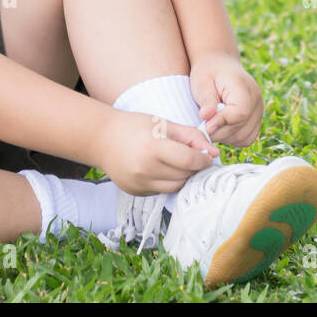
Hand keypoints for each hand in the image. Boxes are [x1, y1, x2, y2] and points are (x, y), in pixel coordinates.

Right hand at [91, 110, 214, 195]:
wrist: (101, 139)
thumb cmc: (135, 126)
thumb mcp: (164, 124)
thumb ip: (191, 136)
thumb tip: (214, 152)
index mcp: (153, 147)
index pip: (189, 160)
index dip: (203, 159)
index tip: (208, 156)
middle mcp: (145, 169)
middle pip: (184, 175)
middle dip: (193, 167)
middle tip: (190, 156)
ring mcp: (139, 183)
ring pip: (176, 187)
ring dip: (182, 176)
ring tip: (176, 162)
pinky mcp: (136, 192)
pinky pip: (162, 191)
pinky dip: (167, 182)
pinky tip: (159, 168)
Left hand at [189, 54, 262, 147]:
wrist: (219, 66)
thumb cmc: (208, 72)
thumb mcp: (202, 82)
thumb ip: (207, 101)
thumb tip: (207, 117)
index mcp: (244, 88)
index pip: (240, 113)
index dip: (222, 122)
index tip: (205, 125)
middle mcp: (256, 101)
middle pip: (242, 128)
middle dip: (220, 132)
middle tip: (203, 128)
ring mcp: (258, 111)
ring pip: (245, 137)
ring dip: (226, 137)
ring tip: (211, 126)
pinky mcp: (255, 120)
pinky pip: (247, 138)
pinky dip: (233, 138)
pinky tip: (220, 128)